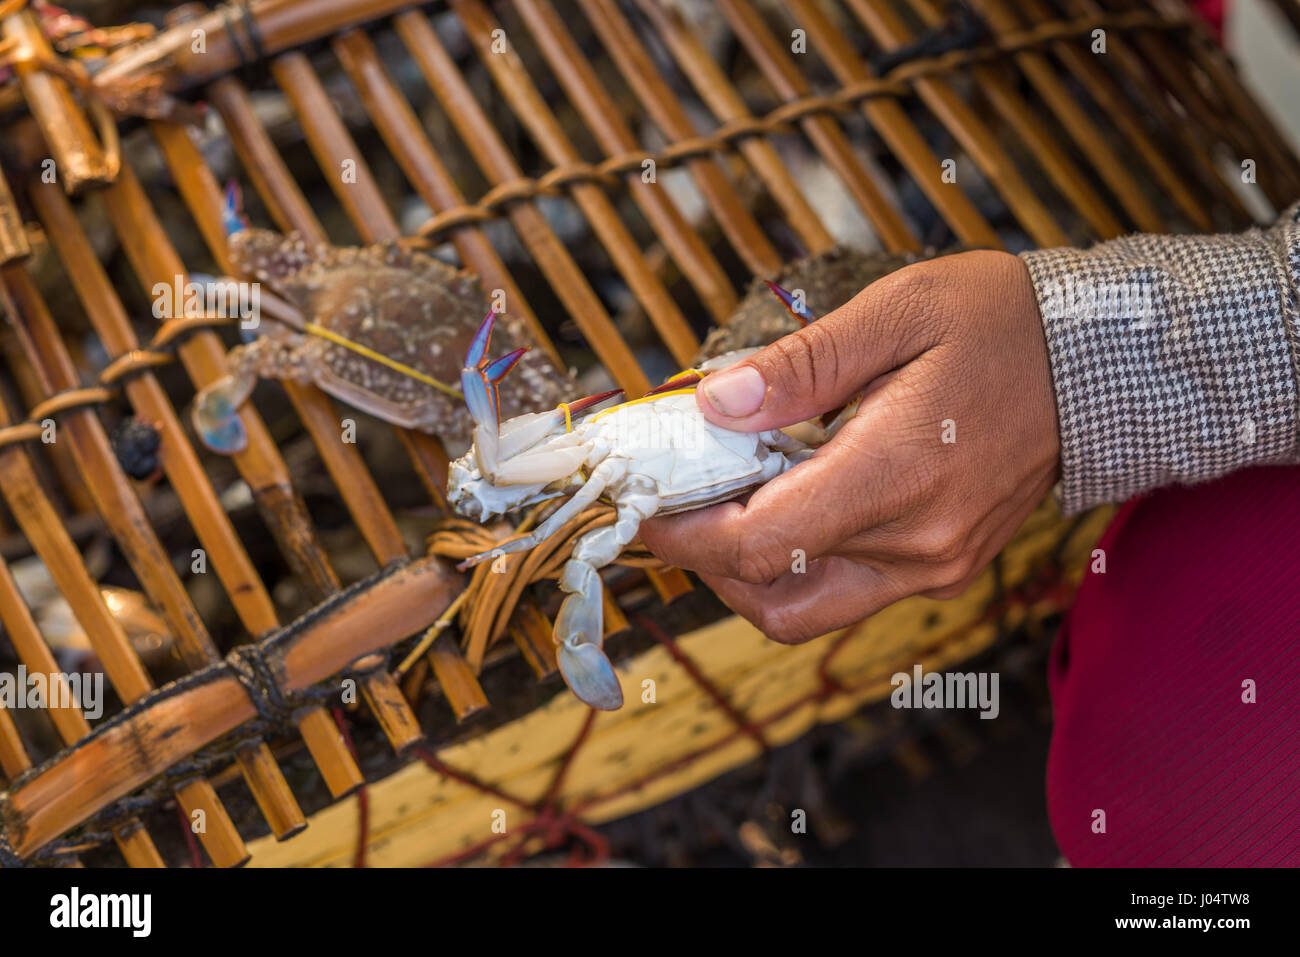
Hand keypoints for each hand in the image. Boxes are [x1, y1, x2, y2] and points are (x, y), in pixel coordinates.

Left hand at [639, 250, 1060, 642]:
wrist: (1097, 363)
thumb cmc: (998, 322)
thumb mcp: (896, 312)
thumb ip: (799, 368)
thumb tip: (714, 404)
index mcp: (896, 477)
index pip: (759, 545)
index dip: (686, 536)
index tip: (646, 509)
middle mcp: (917, 545)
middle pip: (773, 597)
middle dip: (709, 563)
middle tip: (680, 505)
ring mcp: (935, 567)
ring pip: (807, 610)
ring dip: (751, 573)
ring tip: (730, 503)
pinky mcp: (946, 569)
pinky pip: (849, 594)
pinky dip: (800, 565)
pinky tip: (791, 501)